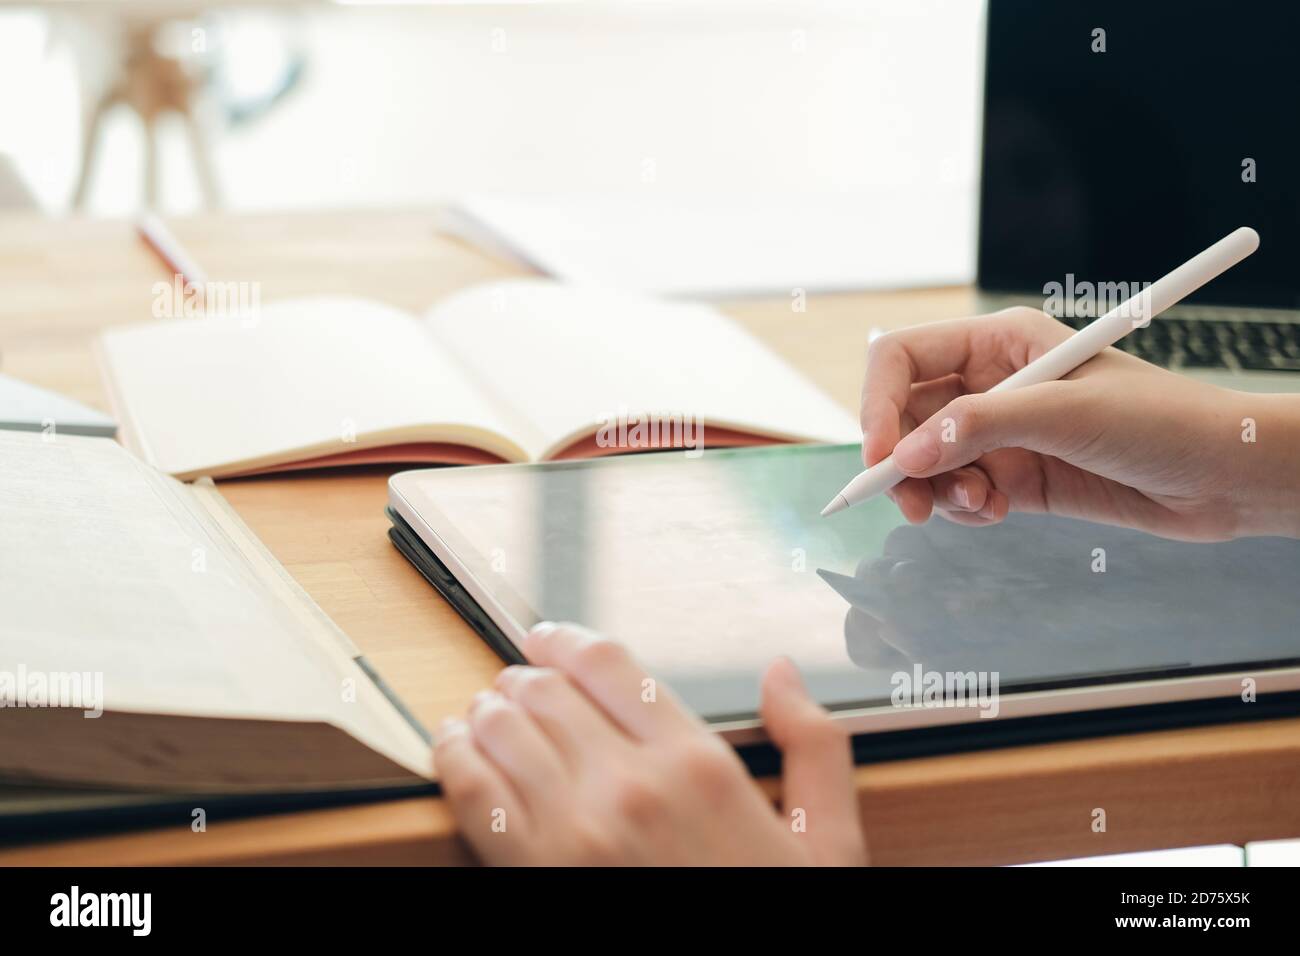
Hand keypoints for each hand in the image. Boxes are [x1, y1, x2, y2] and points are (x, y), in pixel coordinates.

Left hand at [434, 622, 866, 865]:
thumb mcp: (826, 843)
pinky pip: (471, 792)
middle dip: (525, 675)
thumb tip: (782, 674)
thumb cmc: (775, 918)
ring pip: (503, 728)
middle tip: (518, 681)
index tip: (547, 637)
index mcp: (699, 766)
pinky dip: (453, 757)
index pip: (608, 664)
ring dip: (488, 709)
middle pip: (546, 689)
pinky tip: (454, 746)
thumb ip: (813, 745)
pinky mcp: (532, 875)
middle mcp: (630, 787)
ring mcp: (575, 833)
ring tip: (488, 711)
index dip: (565, 638)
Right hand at [861, 307, 1299, 540]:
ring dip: (936, 491)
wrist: (1224, 475)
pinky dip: (963, 509)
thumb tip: (909, 455)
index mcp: (999, 341)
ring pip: (925, 461)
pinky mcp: (1013, 475)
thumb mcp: (1069, 412)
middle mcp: (991, 383)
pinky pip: (957, 493)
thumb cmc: (1163, 421)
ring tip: (980, 506)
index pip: (902, 359)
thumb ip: (983, 427)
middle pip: (903, 416)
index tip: (882, 457)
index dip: (879, 404)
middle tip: (912, 505)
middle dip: (900, 460)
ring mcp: (1000, 432)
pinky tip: (998, 511)